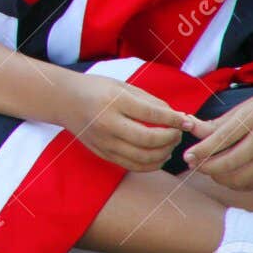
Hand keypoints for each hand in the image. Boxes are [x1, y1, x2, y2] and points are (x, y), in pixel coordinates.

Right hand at [59, 73, 194, 172]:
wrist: (65, 100)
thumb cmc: (96, 89)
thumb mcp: (123, 86)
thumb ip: (150, 102)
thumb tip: (177, 117)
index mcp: (114, 102)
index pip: (152, 114)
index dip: (175, 120)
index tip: (188, 121)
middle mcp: (108, 124)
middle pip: (150, 139)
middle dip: (171, 138)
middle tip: (178, 132)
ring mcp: (104, 141)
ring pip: (144, 157)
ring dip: (164, 153)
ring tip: (170, 144)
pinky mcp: (103, 153)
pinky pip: (133, 166)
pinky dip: (152, 164)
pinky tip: (159, 155)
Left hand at [184, 86, 252, 190]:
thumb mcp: (242, 109)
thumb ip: (216, 123)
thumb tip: (189, 128)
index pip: (222, 139)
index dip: (202, 150)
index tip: (187, 155)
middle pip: (230, 163)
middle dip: (206, 167)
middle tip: (193, 164)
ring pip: (241, 178)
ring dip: (219, 177)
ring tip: (208, 169)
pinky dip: (236, 183)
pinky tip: (226, 175)